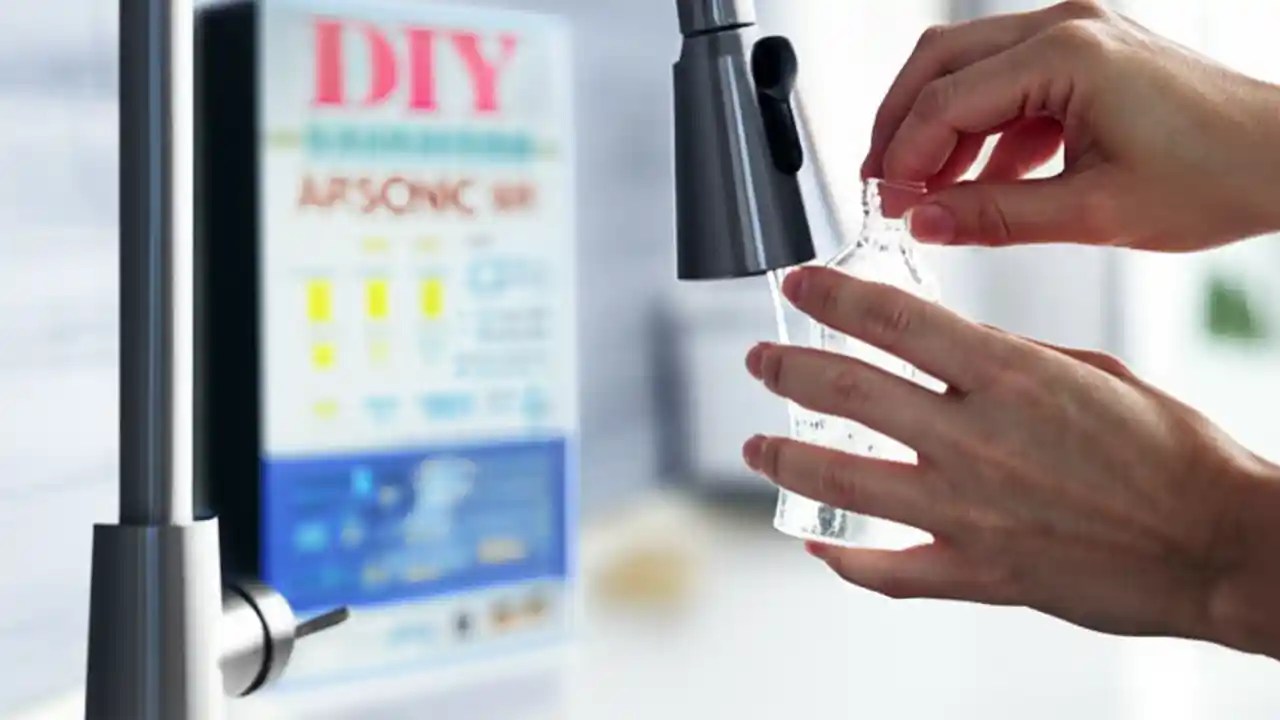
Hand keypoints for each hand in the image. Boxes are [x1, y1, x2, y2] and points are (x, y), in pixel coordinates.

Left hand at [742, 267, 1279, 656]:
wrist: (1220, 541)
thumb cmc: (1173, 454)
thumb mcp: (1094, 374)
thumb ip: (1011, 359)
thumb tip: (953, 348)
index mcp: (1010, 376)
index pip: (895, 321)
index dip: (833, 298)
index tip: (798, 285)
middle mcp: (977, 439)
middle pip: (851, 393)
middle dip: (790, 370)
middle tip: (761, 360)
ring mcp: (970, 511)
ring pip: (845, 482)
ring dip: (787, 459)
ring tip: (757, 445)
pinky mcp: (979, 573)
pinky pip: (888, 571)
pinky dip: (843, 558)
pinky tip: (815, 542)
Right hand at [863, 0, 1279, 250]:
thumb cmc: (1215, 177)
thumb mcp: (1093, 212)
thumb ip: (995, 216)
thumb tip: (921, 223)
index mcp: (1068, 54)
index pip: (946, 99)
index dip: (903, 155)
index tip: (885, 205)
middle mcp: (1066, 27)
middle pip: (940, 63)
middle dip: (901, 127)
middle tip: (882, 186)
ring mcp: (1076, 34)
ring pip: (967, 69)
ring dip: (937, 129)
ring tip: (923, 192)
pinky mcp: (1085, 56)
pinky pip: (1006, 83)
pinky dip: (981, 131)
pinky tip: (978, 181)